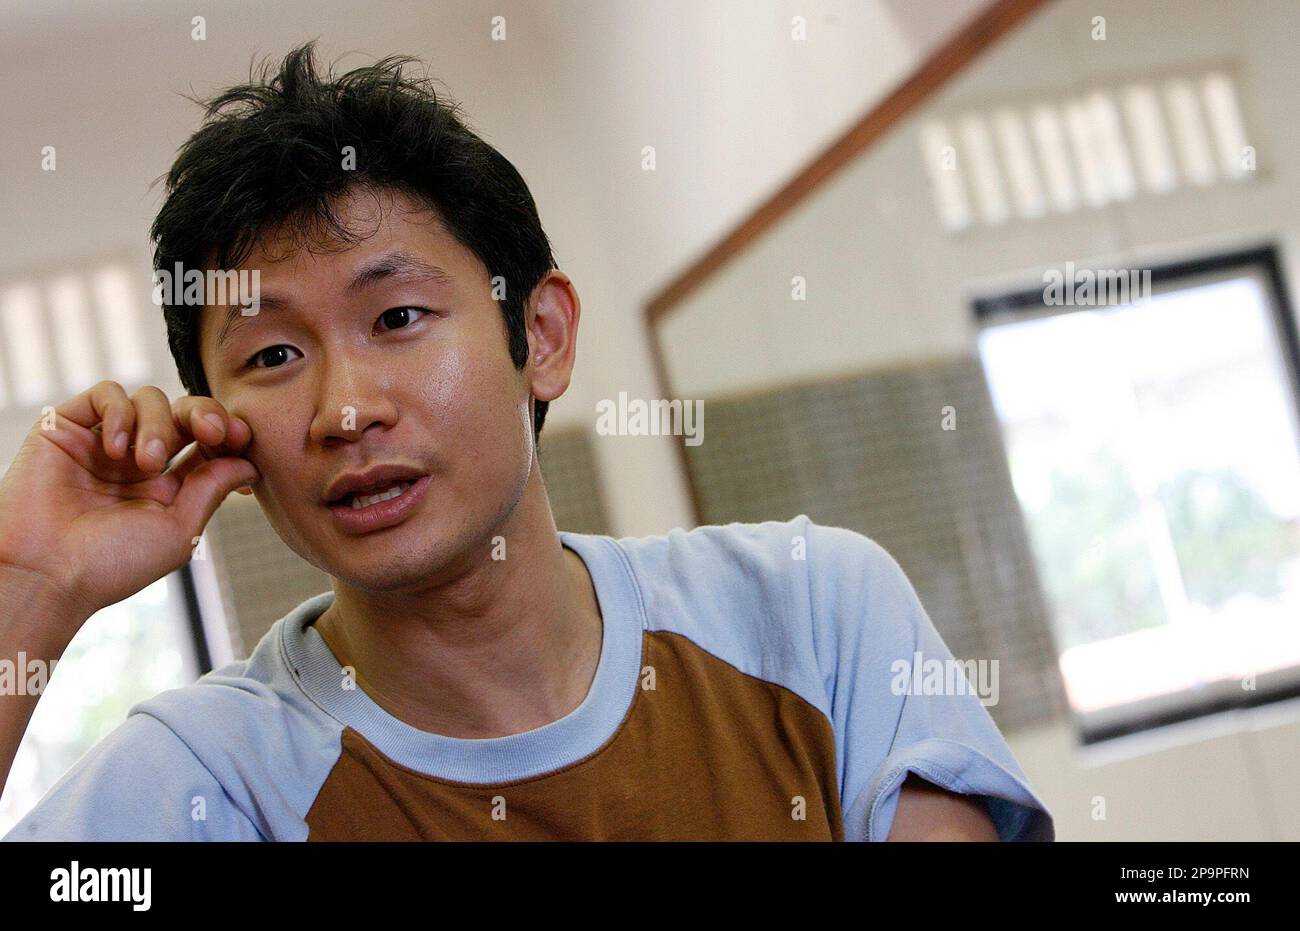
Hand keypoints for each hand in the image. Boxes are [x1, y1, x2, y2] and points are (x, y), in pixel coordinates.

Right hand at [0, 381, 259, 626]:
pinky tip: (117, 449)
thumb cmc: (111, 563)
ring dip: (159, 424)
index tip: (242, 439)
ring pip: (149, 399)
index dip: (229, 432)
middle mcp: (138, 460)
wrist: (47, 573)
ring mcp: (103, 441)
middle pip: (185, 412)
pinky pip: (106, 394)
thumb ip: (211, 489)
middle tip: (213, 432)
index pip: (209, 442)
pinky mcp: (68, 427)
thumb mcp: (178, 529)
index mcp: (169, 486)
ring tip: (146, 463)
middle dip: (206, 414)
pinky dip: (120, 413)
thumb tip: (250, 461)